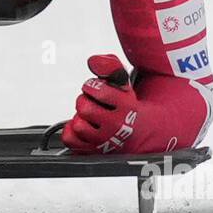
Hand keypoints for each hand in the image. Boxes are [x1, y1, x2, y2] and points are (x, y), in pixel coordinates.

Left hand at [63, 54, 212, 154]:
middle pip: (84, 108)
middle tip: (92, 102)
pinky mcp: (95, 151)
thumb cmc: (128, 106)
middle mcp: (117, 126)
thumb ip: (109, 66)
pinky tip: (82, 126)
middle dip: (84, 100)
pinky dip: (70, 131)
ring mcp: (106, 141)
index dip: (91, 86)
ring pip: (78, 125)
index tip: (95, 88)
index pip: (98, 91)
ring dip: (79, 117)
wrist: (141, 133)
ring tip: (90, 116)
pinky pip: (71, 139)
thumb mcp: (124, 84)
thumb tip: (92, 60)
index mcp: (127, 107)